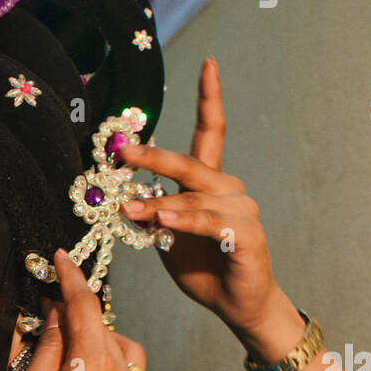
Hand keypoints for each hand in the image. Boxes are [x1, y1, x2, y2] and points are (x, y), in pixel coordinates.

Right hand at [6, 248, 145, 370]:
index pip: (84, 305)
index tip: (61, 257)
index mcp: (96, 361)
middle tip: (51, 327)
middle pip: (107, 329)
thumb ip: (46, 347)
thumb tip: (54, 317)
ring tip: (72, 362)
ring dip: (101, 347)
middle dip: (82, 322)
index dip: (71, 278)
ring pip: (124, 354)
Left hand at [116, 57, 285, 337]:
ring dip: (159, 203)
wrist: (239, 305)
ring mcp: (242, 210)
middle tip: (123, 152)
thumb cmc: (205, 270)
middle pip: (191, 162)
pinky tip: (164, 222)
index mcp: (212, 183)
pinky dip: (184, 222)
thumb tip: (127, 200)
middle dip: (154, 156)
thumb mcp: (168, 240)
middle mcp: (231, 188)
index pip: (212, 132)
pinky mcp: (246, 236)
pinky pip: (209, 223)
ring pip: (195, 197)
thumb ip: (153, 217)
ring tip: (129, 209)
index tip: (208, 64)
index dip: (209, 98)